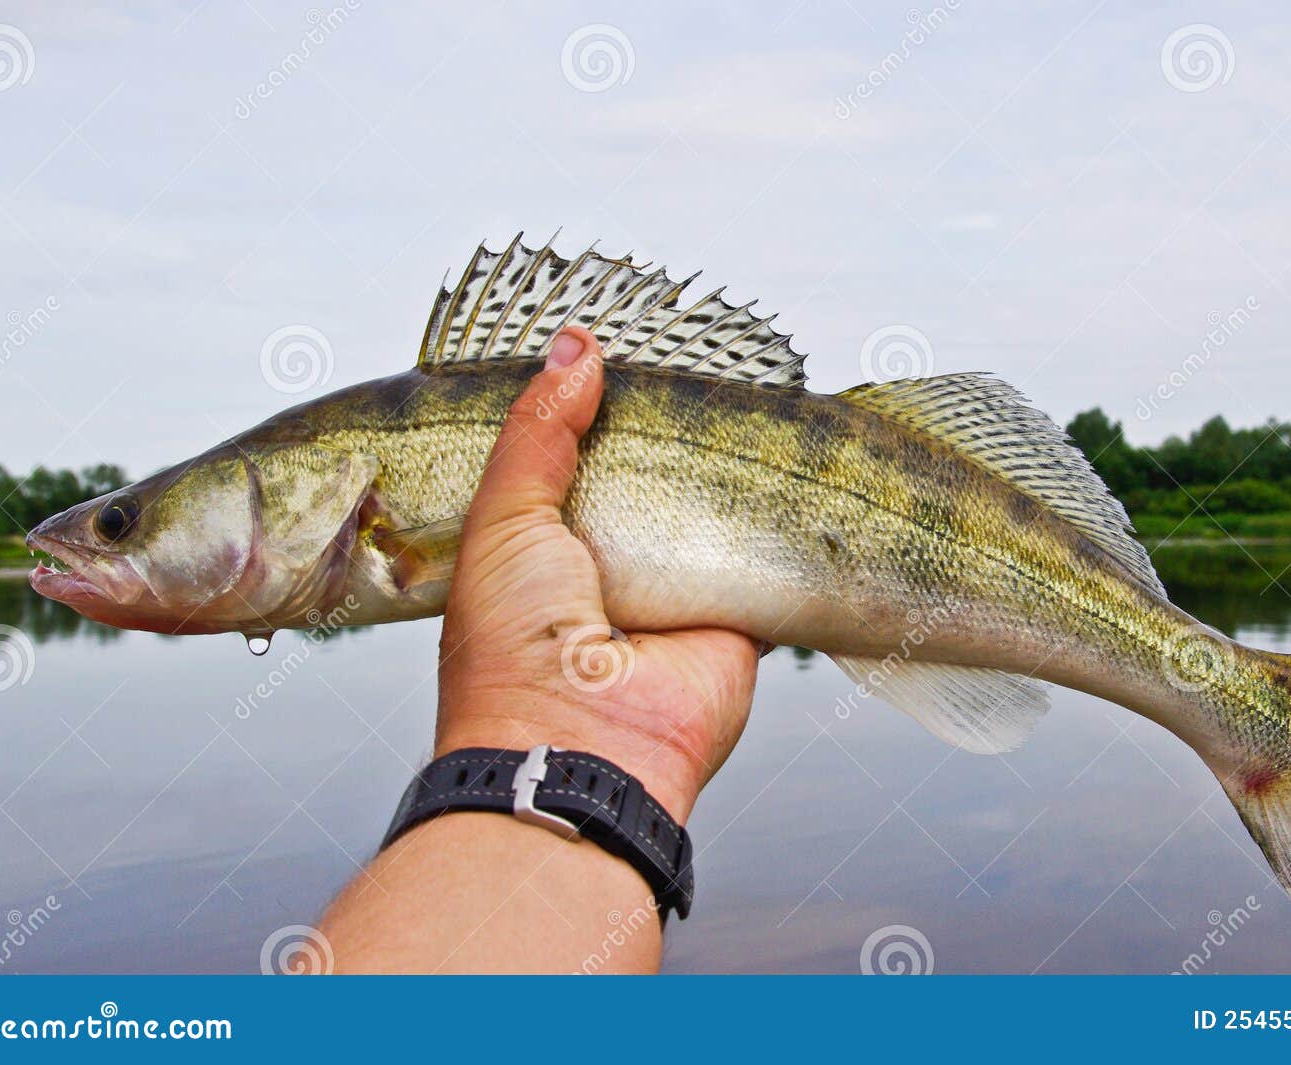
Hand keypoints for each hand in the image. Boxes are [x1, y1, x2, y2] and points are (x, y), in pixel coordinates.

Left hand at [434, 327, 760, 821]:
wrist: (581, 748)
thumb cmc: (514, 647)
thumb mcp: (502, 516)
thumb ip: (540, 432)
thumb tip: (577, 348)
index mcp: (539, 547)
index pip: (569, 460)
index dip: (589, 412)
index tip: (613, 355)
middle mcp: (606, 568)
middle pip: (646, 479)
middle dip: (667, 435)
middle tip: (691, 371)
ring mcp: (674, 592)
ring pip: (707, 510)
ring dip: (723, 471)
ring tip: (743, 398)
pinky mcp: (738, 613)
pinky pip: (765, 553)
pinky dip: (778, 520)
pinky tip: (787, 466)